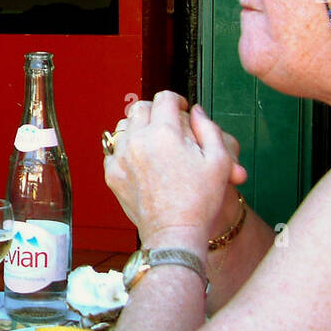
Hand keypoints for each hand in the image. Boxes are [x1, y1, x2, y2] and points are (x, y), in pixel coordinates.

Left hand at [104, 92, 242, 245]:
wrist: (175, 233)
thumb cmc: (200, 200)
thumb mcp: (219, 160)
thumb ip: (208, 127)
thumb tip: (194, 110)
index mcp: (164, 133)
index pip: (164, 98)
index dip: (176, 100)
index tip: (181, 109)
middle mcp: (138, 140)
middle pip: (140, 108)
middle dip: (155, 110)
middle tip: (167, 123)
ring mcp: (121, 157)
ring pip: (123, 126)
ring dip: (138, 127)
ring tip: (153, 140)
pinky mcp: (112, 174)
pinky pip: (113, 150)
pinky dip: (125, 149)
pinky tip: (141, 160)